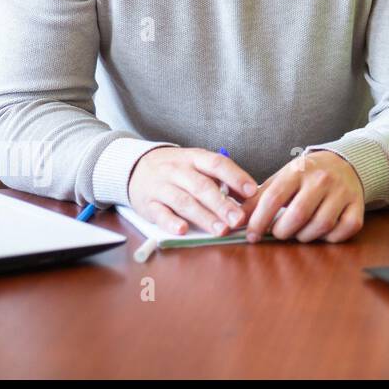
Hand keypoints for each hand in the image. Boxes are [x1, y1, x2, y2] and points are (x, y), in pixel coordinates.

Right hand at [127, 147, 257, 236]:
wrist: (135, 167)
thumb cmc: (177, 169)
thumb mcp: (198, 165)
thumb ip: (222, 179)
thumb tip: (250, 195)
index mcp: (194, 158)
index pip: (217, 164)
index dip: (236, 177)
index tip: (252, 191)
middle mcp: (177, 171)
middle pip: (202, 187)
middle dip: (222, 204)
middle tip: (239, 219)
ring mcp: (161, 187)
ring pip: (184, 202)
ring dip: (204, 217)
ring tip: (221, 230)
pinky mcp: (147, 204)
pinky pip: (159, 214)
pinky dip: (171, 222)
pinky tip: (183, 230)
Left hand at [241, 150, 364, 242]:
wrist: (346, 162)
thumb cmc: (307, 175)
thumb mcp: (282, 178)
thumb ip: (258, 198)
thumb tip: (235, 220)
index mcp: (299, 170)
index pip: (273, 198)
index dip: (258, 221)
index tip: (252, 234)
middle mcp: (323, 179)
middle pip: (297, 215)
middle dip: (282, 232)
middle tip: (278, 233)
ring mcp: (342, 192)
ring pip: (321, 226)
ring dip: (305, 236)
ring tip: (299, 232)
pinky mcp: (357, 205)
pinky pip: (343, 231)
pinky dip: (330, 238)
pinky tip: (322, 232)